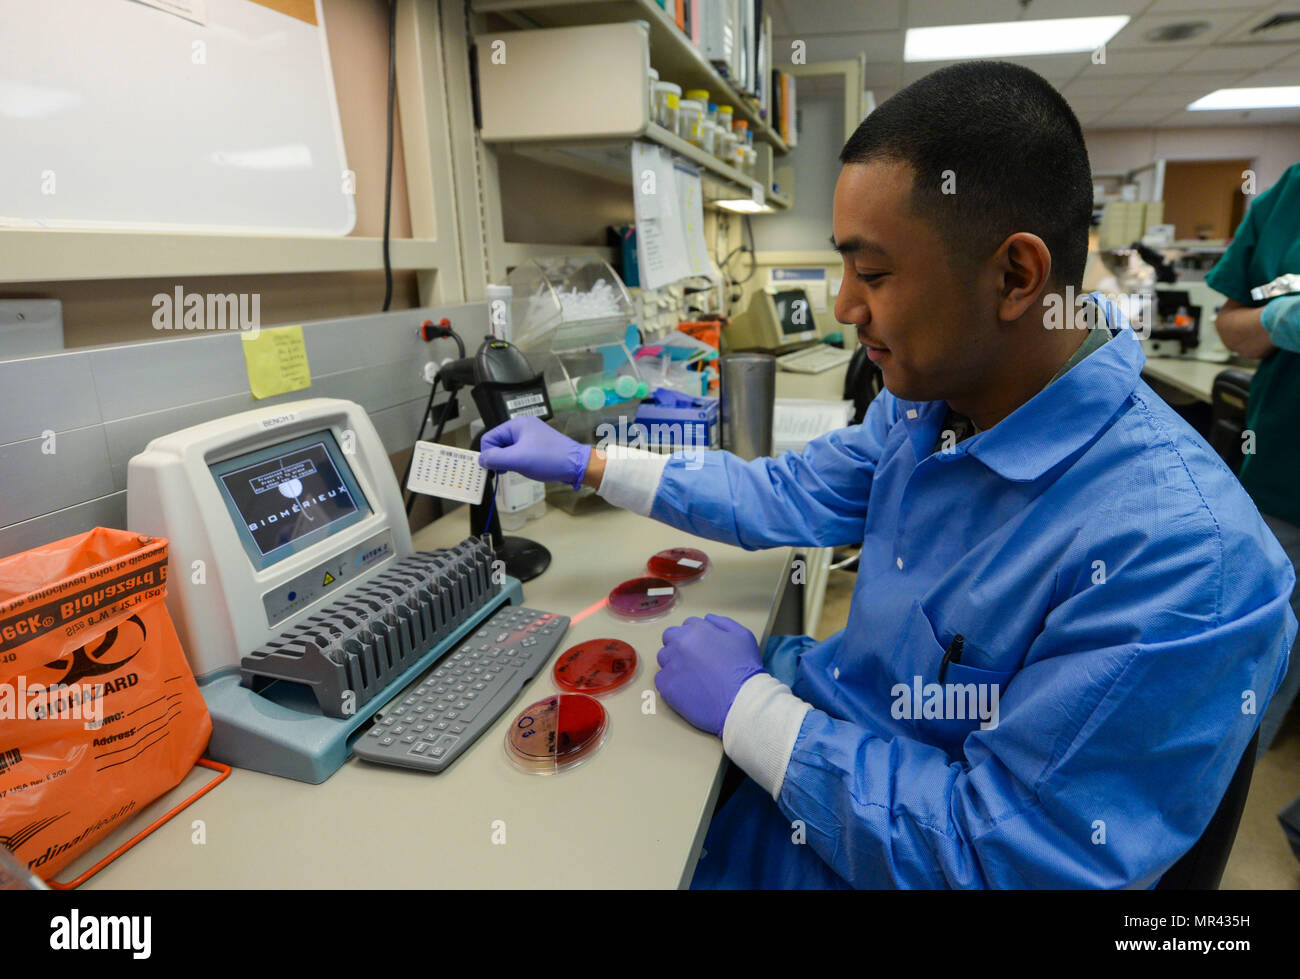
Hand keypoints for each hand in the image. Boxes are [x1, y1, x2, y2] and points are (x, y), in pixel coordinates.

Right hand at [479, 416, 592, 489]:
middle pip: (498, 443)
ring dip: (508, 461)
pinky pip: (518, 453)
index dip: (488, 454)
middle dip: (498, 458)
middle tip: (505, 471)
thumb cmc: (549, 459)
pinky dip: (517, 462)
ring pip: (508, 450)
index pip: (489, 437)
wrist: (576, 465)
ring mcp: (530, 437)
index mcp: (516, 424)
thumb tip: (481, 459)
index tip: (493, 469)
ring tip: (517, 469)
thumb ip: (495, 458)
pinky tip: (524, 469)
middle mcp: (522, 427)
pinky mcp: (536, 447)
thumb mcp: (517, 459)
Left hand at [655, 614, 763, 736]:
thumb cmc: (745, 668)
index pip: (687, 626)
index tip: (702, 648)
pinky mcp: (666, 686)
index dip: (695, 637)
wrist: (741, 701)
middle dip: (679, 645)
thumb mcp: (742, 635)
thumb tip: (707, 619)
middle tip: (694, 661)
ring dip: (674, 663)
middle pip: (670, 638)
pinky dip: (671, 683)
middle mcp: (679, 644)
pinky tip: (687, 690)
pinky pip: (661, 679)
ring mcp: (671, 665)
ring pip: (664, 658)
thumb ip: (722, 623)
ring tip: (691, 677)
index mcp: (696, 630)